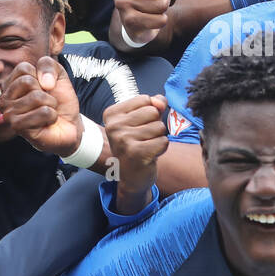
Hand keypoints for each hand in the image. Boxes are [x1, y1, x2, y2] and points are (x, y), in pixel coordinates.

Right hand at [0, 56, 83, 155]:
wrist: (70, 124)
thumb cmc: (59, 99)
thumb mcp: (58, 74)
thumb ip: (48, 64)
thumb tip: (44, 82)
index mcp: (10, 84)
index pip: (23, 68)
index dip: (41, 76)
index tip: (44, 87)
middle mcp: (5, 99)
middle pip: (27, 82)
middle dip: (46, 91)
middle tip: (46, 102)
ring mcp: (9, 114)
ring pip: (37, 97)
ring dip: (51, 104)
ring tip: (47, 112)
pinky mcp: (18, 127)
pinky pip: (43, 112)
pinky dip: (52, 115)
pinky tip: (47, 122)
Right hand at [103, 95, 168, 209]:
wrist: (132, 176)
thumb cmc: (139, 144)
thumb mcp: (144, 120)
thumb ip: (154, 104)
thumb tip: (160, 102)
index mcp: (111, 114)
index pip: (145, 99)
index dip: (150, 113)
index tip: (138, 127)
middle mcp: (113, 126)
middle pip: (153, 112)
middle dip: (155, 125)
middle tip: (144, 139)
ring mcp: (123, 140)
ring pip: (159, 127)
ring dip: (158, 138)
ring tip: (146, 147)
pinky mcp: (135, 154)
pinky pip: (163, 141)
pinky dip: (161, 149)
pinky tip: (150, 155)